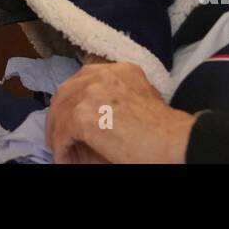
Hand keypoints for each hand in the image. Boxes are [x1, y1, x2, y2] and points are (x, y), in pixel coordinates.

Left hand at [45, 62, 194, 163]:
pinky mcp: (83, 115)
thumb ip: (120, 96)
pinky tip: (65, 158)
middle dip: (58, 114)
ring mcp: (91, 92)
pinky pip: (62, 133)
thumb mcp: (143, 98)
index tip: (68, 115)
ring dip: (58, 134)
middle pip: (66, 91)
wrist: (172, 141)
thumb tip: (98, 114)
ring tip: (61, 151)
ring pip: (61, 112)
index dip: (73, 98)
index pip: (84, 78)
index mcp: (119, 69)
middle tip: (56, 135)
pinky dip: (61, 148)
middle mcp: (103, 74)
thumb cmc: (163, 129)